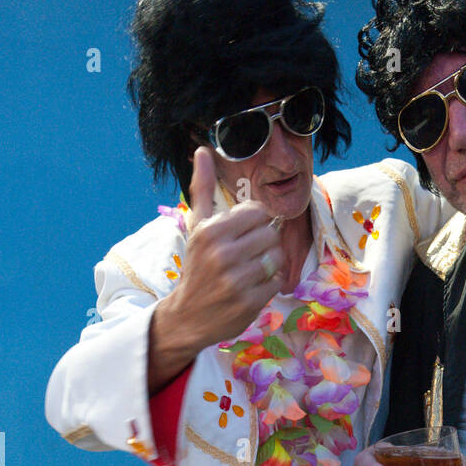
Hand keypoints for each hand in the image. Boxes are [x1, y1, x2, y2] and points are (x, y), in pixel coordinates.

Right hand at [173, 147, 285, 345]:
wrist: (188, 315)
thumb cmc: (197, 266)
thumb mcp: (196, 226)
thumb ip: (203, 188)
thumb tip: (202, 150)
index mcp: (211, 231)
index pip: (258, 212)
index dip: (257, 222)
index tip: (245, 233)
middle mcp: (222, 255)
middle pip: (270, 235)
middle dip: (264, 245)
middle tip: (248, 256)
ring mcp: (236, 280)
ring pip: (277, 258)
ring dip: (269, 265)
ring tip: (251, 271)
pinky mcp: (249, 302)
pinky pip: (277, 282)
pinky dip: (270, 284)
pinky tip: (252, 287)